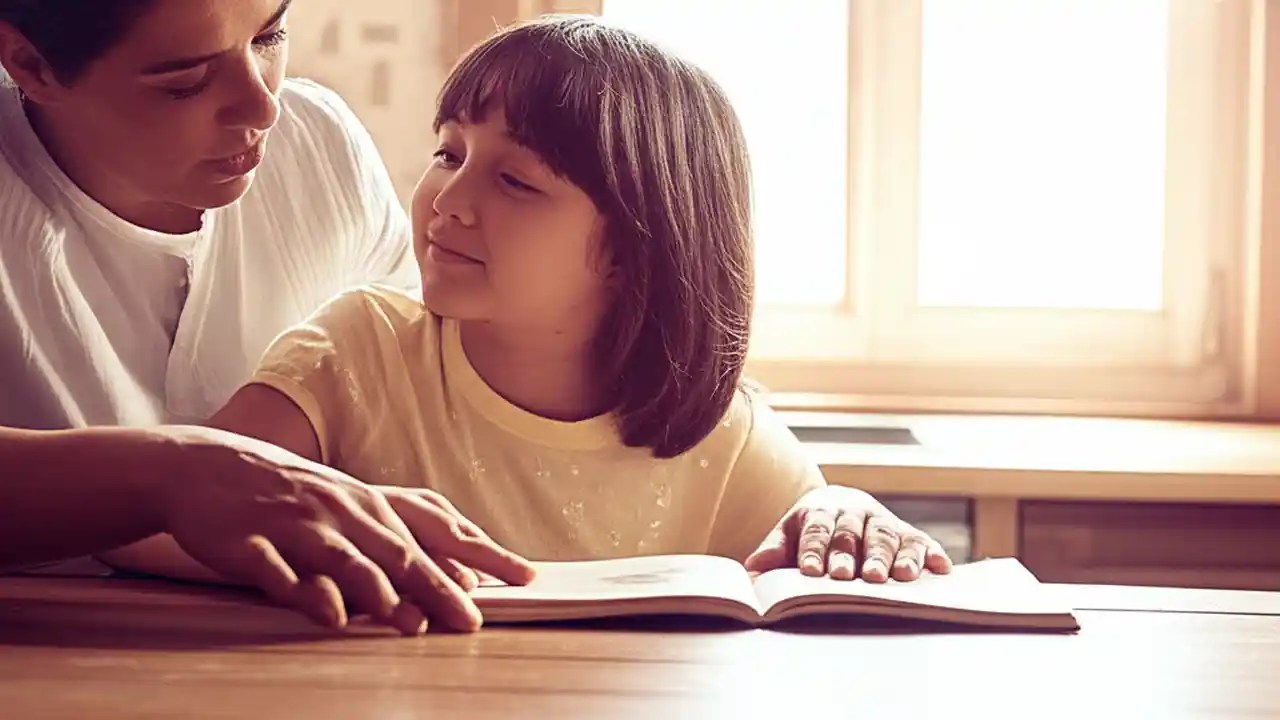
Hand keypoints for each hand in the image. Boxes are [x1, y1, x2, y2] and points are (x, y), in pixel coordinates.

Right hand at [153, 427, 535, 633]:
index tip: (513, 584)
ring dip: (377, 592)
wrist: (203, 466)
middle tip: (468, 622)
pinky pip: (280, 572)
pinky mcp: (249, 543)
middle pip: (396, 554)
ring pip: (343, 561)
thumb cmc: (287, 495)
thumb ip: (390, 543)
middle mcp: (338, 513)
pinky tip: (328, 616)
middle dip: (436, 589)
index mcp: (366, 506)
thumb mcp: (344, 510)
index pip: (430, 540)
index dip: (471, 565)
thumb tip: (452, 576)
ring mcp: (294, 526)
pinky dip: (306, 593)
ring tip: (405, 621)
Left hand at [743, 486, 952, 582]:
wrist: (839, 506)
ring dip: (893, 556)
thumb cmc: (809, 533)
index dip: (814, 549)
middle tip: (853, 577)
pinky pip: (924, 542)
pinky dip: (932, 555)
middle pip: (854, 532)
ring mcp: (884, 521)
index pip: (816, 529)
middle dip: (853, 555)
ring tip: (895, 577)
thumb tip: (749, 576)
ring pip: (888, 535)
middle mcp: (854, 512)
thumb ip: (770, 554)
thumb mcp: (786, 538)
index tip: (812, 571)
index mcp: (820, 511)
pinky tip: (941, 569)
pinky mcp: (911, 534)